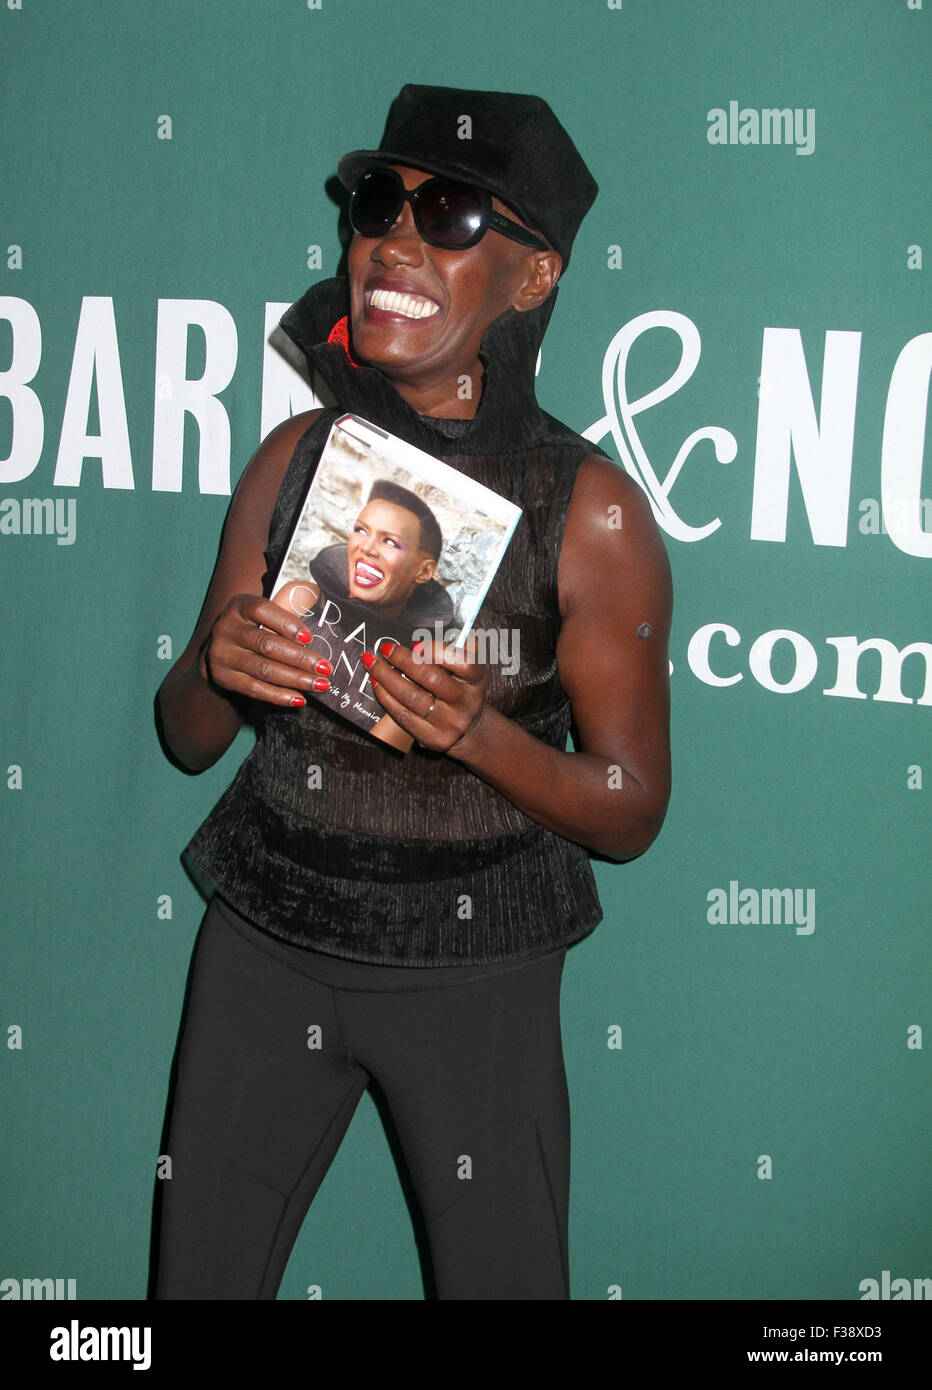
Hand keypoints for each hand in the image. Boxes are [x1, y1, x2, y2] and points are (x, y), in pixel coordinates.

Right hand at [199, 593, 331, 706]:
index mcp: (240, 606)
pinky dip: (279, 695)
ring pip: (263, 669)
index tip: (309, 637)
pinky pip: (254, 689)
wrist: (223, 650)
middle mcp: (226, 628)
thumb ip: (289, 608)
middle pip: (266, 644)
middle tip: (325, 668)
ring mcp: (222, 654)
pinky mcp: (223, 677)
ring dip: (296, 679)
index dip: (286, 623)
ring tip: (320, 684)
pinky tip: (299, 698)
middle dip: (300, 658)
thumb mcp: (267, 613)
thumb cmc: (257, 627)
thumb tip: (319, 604)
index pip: (262, 610)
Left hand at [361, 636, 489, 754]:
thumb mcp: (468, 667)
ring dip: (387, 677)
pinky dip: (386, 697)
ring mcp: (450, 723)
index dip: (437, 651)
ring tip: (372, 663)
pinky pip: (403, 715)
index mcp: (477, 680)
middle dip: (404, 660)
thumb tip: (431, 632)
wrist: (469, 726)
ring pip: (412, 698)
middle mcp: (466, 702)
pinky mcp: (433, 738)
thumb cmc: (462, 687)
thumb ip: (457, 647)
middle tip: (385, 649)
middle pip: (432, 679)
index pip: (463, 662)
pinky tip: (377, 683)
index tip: (416, 644)